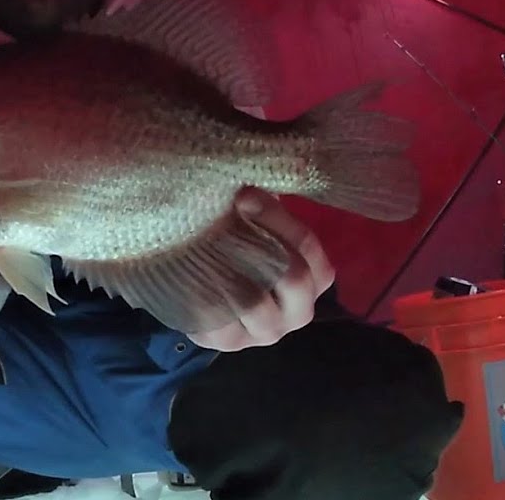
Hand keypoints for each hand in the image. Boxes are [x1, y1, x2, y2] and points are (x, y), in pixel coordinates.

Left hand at [188, 187, 335, 351]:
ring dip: (231, 265)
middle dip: (261, 239)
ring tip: (206, 239)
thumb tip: (272, 164)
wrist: (192, 280)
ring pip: (257, 302)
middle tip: (228, 215)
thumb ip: (268, 201)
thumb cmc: (234, 241)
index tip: (245, 193)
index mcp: (313, 279)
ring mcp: (263, 332)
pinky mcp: (227, 341)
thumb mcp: (255, 217)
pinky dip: (206, 291)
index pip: (311, 250)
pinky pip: (221, 318)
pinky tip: (191, 267)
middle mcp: (297, 311)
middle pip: (296, 278)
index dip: (278, 219)